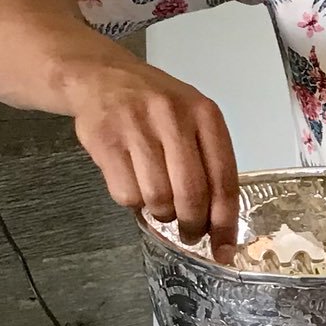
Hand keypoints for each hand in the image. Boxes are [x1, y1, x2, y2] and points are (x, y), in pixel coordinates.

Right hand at [66, 54, 238, 257]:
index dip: (225, 222)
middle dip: (192, 225)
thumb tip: (219, 227)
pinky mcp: (104, 138)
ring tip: (159, 204)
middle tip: (189, 233)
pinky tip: (134, 187)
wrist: (100, 76)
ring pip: (158, 198)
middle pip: (191, 194)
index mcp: (205, 114)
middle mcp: (172, 116)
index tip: (224, 250)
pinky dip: (133, 203)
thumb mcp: (192, 121)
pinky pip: (126, 193)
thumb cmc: (154, 107)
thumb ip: (209, 164)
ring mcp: (136, 125)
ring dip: (160, 214)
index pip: (224, 179)